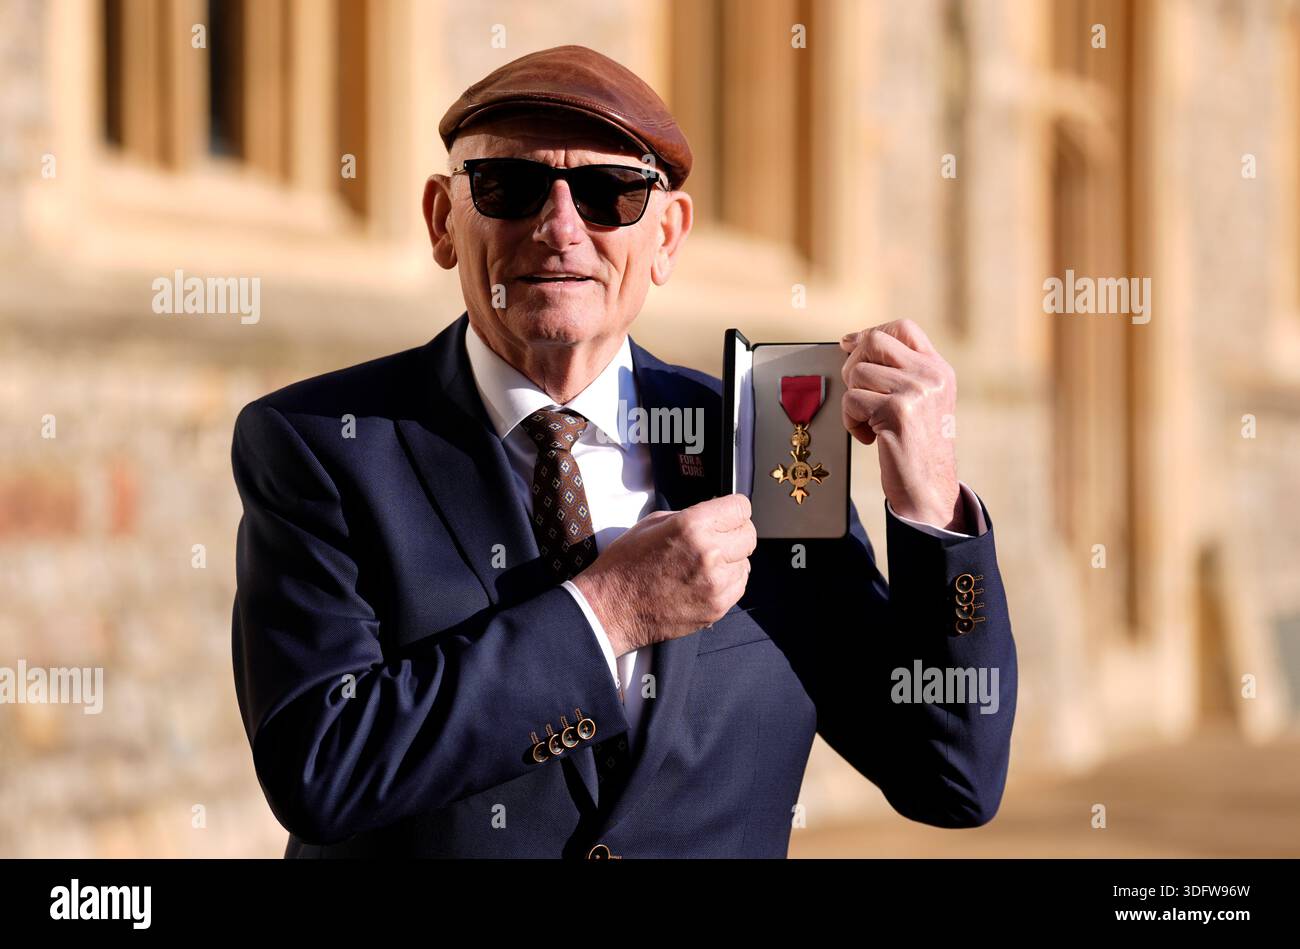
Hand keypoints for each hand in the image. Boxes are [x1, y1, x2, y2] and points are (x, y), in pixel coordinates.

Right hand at [570, 494, 755, 655]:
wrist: (612, 608)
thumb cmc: (626, 564)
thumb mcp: (653, 523)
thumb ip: (691, 516)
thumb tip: (716, 516)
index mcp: (692, 526)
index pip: (741, 508)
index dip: (733, 510)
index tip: (727, 515)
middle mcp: (709, 553)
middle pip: (749, 535)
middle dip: (735, 534)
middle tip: (717, 539)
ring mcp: (715, 583)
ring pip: (746, 562)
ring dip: (731, 561)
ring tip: (704, 564)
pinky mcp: (717, 607)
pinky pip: (739, 586)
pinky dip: (727, 582)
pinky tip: (704, 581)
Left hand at [839, 319, 963, 530]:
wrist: (928, 489)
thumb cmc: (916, 447)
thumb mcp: (921, 401)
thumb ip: (899, 371)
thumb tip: (851, 342)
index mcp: (938, 369)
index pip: (903, 327)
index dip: (870, 333)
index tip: (848, 346)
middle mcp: (931, 375)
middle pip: (874, 341)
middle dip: (852, 364)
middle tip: (856, 392)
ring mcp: (916, 391)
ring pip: (857, 373)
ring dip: (851, 401)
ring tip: (868, 423)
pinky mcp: (898, 412)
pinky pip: (852, 400)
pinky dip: (851, 421)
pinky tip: (870, 438)